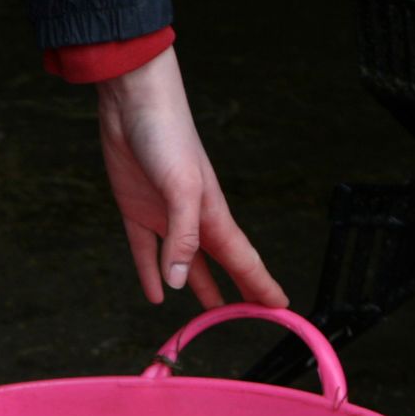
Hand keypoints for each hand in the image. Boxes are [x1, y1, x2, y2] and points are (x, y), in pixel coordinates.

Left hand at [96, 47, 287, 308]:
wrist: (133, 101)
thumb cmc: (167, 135)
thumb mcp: (181, 187)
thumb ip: (182, 236)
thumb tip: (178, 283)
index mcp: (213, 214)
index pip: (243, 259)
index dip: (261, 285)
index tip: (281, 309)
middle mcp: (193, 219)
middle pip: (221, 263)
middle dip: (239, 289)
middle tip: (255, 314)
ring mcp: (165, 215)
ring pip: (185, 262)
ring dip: (198, 285)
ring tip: (211, 312)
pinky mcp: (136, 209)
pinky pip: (145, 251)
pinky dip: (150, 273)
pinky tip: (155, 294)